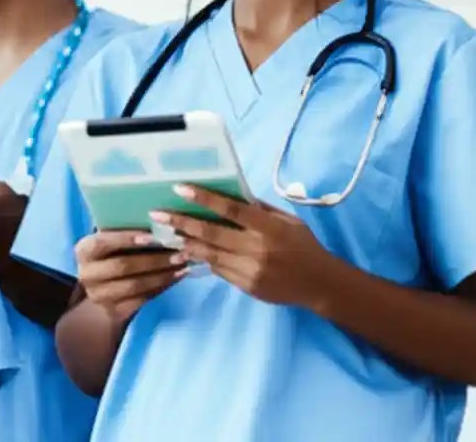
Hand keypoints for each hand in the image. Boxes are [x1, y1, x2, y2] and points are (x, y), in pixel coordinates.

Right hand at [74, 230, 188, 324]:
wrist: (105, 288)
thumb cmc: (113, 254)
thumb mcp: (112, 240)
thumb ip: (127, 231)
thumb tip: (161, 222)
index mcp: (84, 250)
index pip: (103, 242)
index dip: (127, 239)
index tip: (153, 236)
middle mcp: (87, 274)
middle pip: (122, 266)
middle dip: (154, 259)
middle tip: (179, 252)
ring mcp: (99, 296)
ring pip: (135, 286)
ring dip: (162, 275)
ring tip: (182, 265)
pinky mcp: (113, 311)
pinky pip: (141, 300)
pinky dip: (161, 287)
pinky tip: (176, 278)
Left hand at [153, 184, 331, 307]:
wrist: (319, 284)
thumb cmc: (303, 245)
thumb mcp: (287, 221)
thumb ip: (259, 209)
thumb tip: (231, 194)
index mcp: (268, 227)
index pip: (231, 209)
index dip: (204, 198)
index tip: (180, 189)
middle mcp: (256, 248)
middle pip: (212, 233)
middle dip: (181, 222)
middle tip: (156, 214)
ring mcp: (249, 270)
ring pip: (209, 254)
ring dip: (185, 243)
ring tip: (164, 233)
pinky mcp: (245, 286)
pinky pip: (218, 270)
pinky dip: (202, 259)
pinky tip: (188, 250)